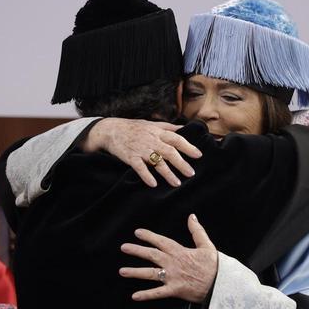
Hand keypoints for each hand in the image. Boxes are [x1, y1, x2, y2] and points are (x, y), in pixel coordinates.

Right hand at [83, 118, 201, 186]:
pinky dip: (146, 176)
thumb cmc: (133, 128)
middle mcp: (150, 140)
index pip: (176, 139)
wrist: (110, 130)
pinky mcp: (130, 157)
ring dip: (168, 173)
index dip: (188, 147)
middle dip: (181, 163)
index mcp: (157, 132)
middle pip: (169, 152)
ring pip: (156, 162)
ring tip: (177, 183)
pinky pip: (139, 168)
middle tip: (191, 174)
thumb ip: (168, 128)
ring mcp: (140, 149)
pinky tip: (154, 184)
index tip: (198, 155)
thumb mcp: (151, 124)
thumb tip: (184, 128)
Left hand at [119, 215, 218, 302]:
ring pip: (150, 274)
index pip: (161, 241)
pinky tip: (135, 296)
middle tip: (124, 247)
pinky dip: (146, 295)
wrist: (220, 284)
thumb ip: (197, 231)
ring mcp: (172, 277)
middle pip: (151, 255)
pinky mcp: (175, 290)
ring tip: (122, 271)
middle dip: (136, 251)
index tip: (137, 232)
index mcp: (180, 252)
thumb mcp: (207, 246)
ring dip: (135, 272)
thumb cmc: (214, 266)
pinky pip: (158, 293)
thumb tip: (192, 216)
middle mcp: (173, 263)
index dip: (149, 236)